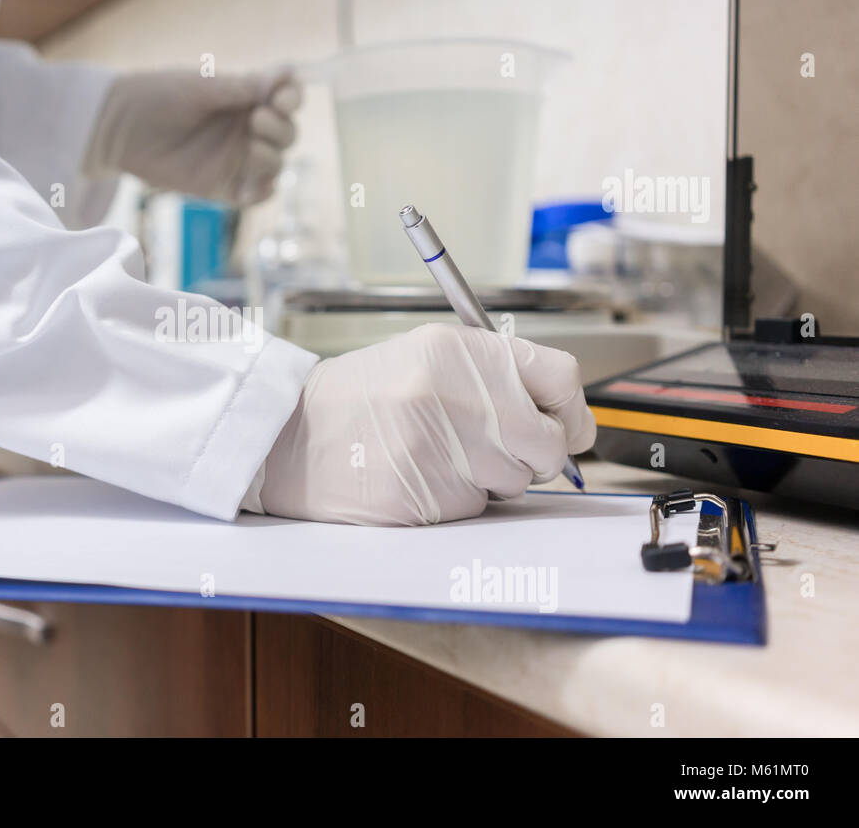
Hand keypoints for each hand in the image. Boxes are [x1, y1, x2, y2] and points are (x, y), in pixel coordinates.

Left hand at [83, 67, 300, 205]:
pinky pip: (256, 195)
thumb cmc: (158, 96)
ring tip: (251, 147)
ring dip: (274, 157)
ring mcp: (236, 159)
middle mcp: (246, 129)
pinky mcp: (223, 187)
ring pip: (277, 165)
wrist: (120, 128)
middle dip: (281, 128)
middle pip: (287, 134)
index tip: (282, 97)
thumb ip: (242, 87)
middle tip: (255, 119)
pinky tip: (253, 186)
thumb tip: (287, 75)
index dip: (292, 97)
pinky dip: (262, 192)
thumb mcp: (202, 86)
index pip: (286, 98)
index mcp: (245, 98)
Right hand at [255, 324, 596, 525]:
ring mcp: (443, 450)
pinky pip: (475, 509)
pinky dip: (453, 500)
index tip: (566, 427)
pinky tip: (416, 477)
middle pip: (549, 445)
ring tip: (435, 455)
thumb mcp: (425, 358)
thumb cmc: (360, 398)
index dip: (571, 411)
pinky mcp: (426, 497)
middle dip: (531, 456)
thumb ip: (495, 377)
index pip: (561, 378)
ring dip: (488, 479)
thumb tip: (566, 420)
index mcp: (460, 352)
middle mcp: (458, 397)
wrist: (289, 436)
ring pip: (515, 484)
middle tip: (490, 449)